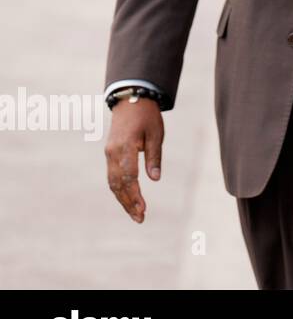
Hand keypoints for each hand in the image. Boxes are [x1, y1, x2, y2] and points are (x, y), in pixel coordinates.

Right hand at [103, 98, 163, 223]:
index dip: (135, 195)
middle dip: (128, 203)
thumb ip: (154, 156)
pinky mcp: (110, 155)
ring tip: (136, 214)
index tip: (143, 209)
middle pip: (118, 184)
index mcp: (125, 147)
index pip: (129, 177)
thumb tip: (155, 179)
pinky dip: (120, 190)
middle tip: (141, 218)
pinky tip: (128, 200)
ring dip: (123, 199)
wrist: (130, 100)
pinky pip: (113, 176)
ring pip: (113, 183)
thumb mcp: (156, 134)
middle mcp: (112, 153)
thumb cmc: (146, 116)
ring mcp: (109, 154)